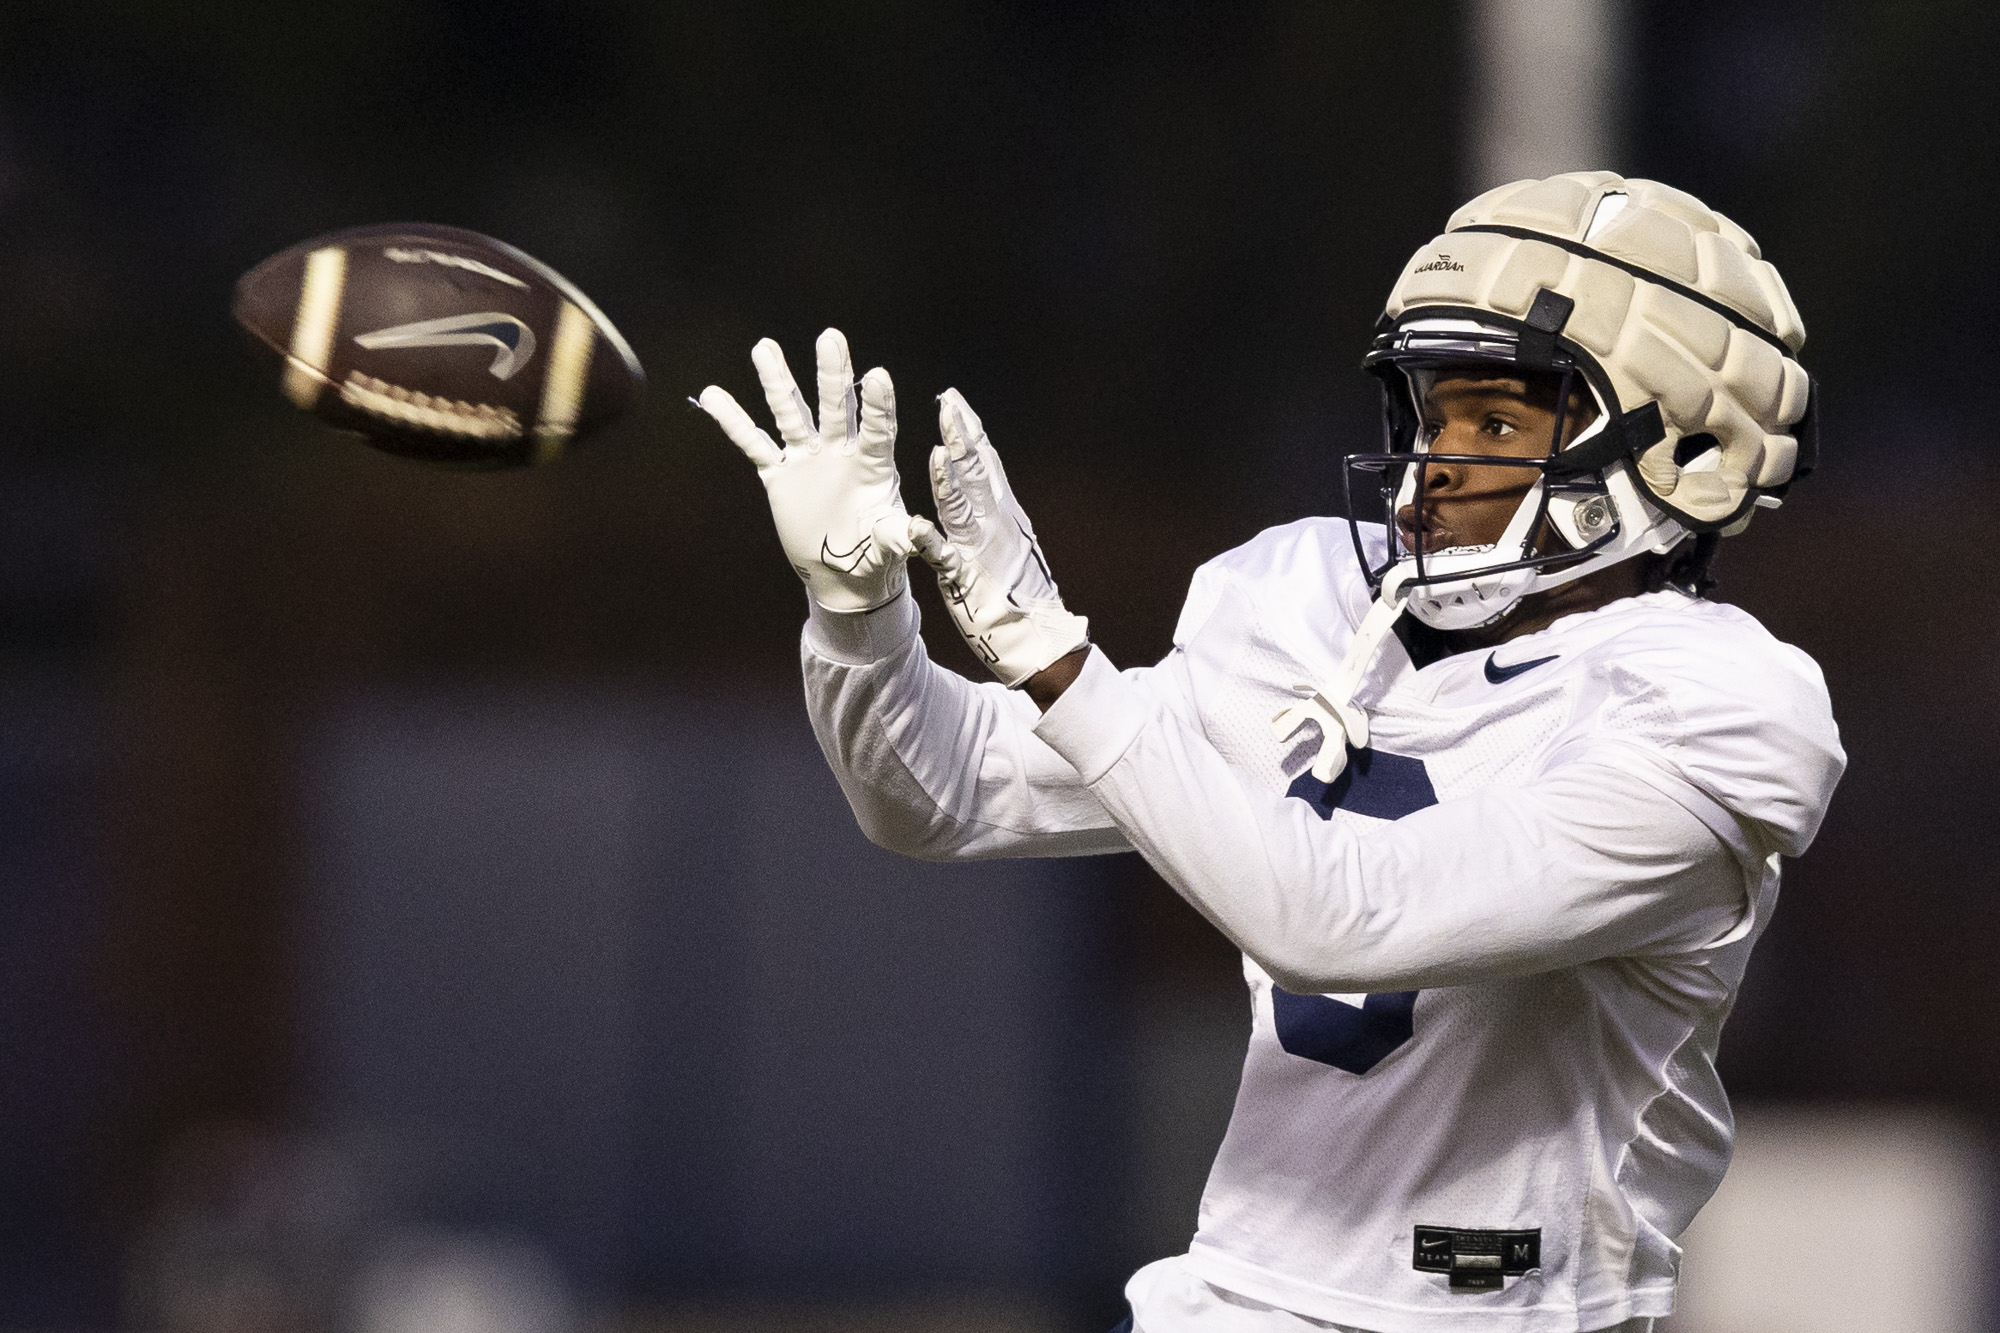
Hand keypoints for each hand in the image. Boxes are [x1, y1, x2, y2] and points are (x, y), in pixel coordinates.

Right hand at [697, 329, 913, 612]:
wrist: (842, 572)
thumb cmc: (875, 554)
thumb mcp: (889, 544)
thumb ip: (900, 535)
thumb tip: (917, 531)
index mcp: (873, 466)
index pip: (876, 430)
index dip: (877, 406)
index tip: (878, 376)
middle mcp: (840, 452)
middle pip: (836, 408)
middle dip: (833, 374)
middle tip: (831, 337)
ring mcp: (808, 459)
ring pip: (792, 414)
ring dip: (778, 382)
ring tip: (764, 347)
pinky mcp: (780, 474)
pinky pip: (754, 444)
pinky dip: (734, 422)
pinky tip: (713, 396)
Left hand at [910, 388, 1088, 687]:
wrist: (1041, 639)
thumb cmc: (1022, 591)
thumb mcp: (1011, 538)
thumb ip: (996, 507)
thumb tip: (982, 473)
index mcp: (1005, 513)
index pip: (985, 462)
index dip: (970, 430)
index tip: (955, 400)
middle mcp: (997, 524)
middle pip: (978, 473)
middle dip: (963, 436)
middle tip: (948, 402)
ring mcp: (983, 550)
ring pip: (964, 507)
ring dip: (950, 479)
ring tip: (938, 450)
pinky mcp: (968, 579)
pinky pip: (946, 558)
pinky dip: (932, 540)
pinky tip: (918, 524)